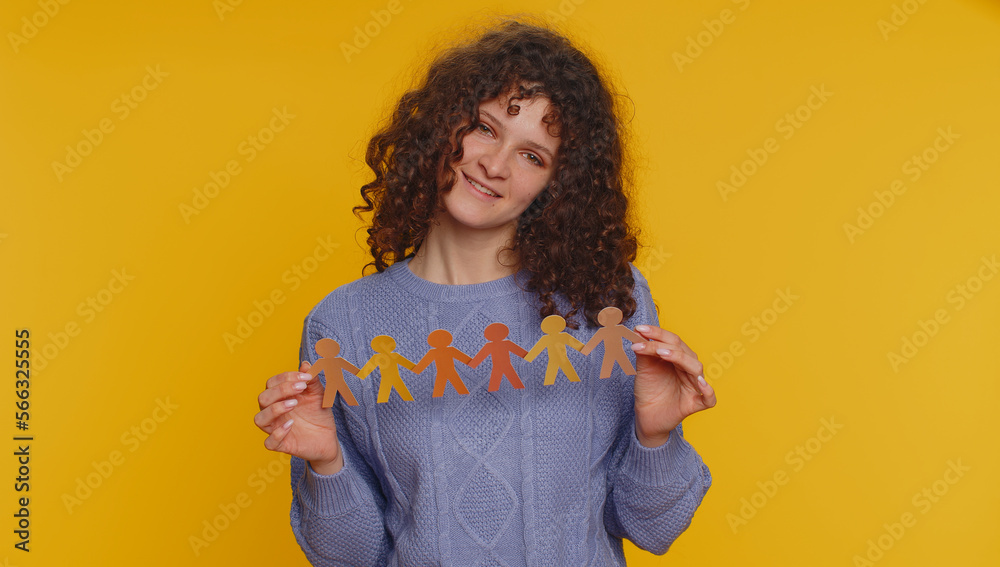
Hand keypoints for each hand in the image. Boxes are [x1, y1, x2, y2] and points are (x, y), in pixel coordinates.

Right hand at [254, 361, 342, 473]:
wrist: (328, 438)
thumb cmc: (319, 414)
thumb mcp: (319, 394)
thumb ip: (312, 380)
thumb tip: (305, 364)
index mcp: (279, 397)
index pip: (272, 383)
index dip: (286, 378)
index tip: (306, 377)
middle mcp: (273, 412)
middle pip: (263, 398)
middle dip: (281, 390)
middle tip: (301, 388)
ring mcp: (275, 428)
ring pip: (260, 419)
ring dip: (274, 409)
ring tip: (294, 404)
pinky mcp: (281, 445)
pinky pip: (269, 442)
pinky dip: (277, 433)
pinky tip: (291, 424)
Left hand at [630, 325, 716, 447]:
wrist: (646, 416)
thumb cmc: (648, 390)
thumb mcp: (644, 368)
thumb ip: (644, 351)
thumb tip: (639, 331)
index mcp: (679, 357)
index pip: (672, 340)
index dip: (657, 333)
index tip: (639, 329)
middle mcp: (688, 369)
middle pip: (682, 350)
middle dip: (662, 343)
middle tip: (643, 341)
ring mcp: (694, 386)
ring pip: (696, 368)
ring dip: (680, 358)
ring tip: (662, 354)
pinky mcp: (695, 404)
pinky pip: (709, 398)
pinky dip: (708, 390)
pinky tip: (700, 382)